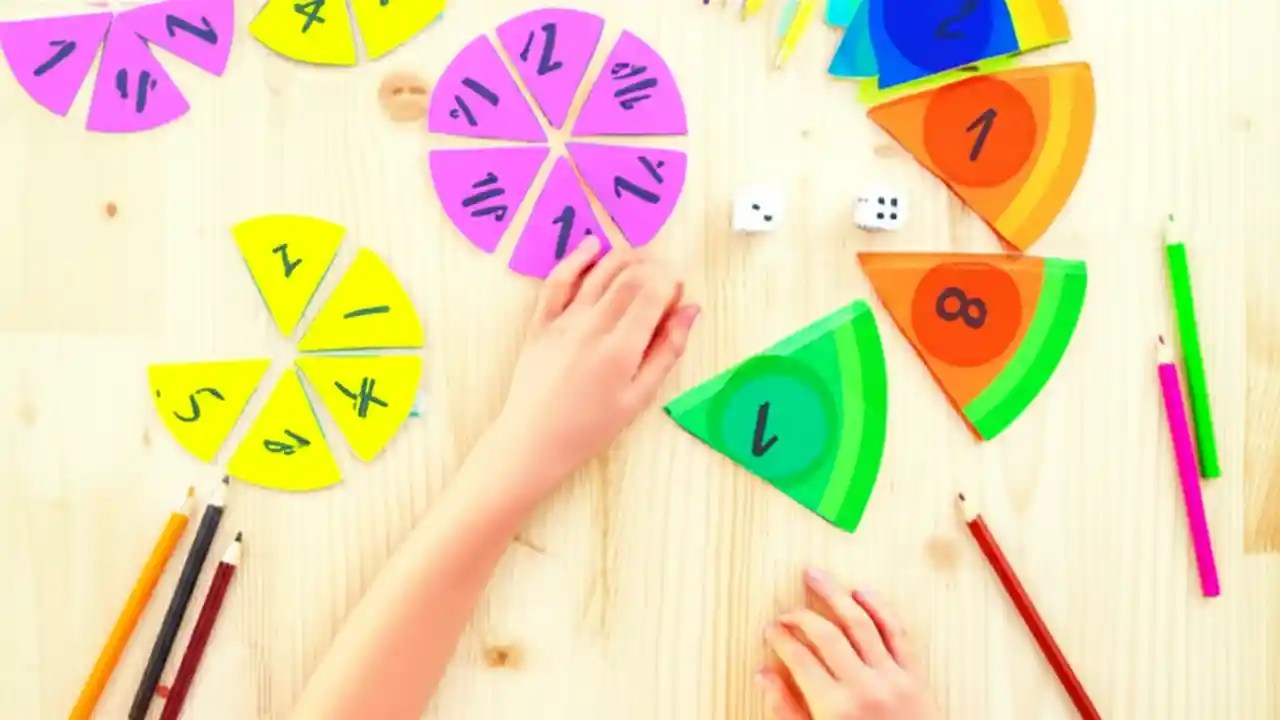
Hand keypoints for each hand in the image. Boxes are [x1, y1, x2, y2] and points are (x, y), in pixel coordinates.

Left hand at [491, 238, 699, 499]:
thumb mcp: (639, 397)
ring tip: (641, 257)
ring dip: (624, 257)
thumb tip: (691, 310)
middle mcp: (593, 327)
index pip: (652, 292)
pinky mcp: (541, 322)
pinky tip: (593, 246)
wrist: (534, 441)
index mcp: (621, 349)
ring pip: (598, 272)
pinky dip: (577, 259)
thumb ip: (667, 350)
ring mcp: (563, 321)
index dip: (671, 282)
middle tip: (664, 277)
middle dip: (653, 267)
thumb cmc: (591, 428)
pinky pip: (558, 281)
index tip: (678, 291)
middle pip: (629, 277)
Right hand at [759, 570, 940, 719]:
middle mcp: (864, 687)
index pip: (799, 657)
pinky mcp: (915, 677)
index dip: (780, 638)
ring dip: (836, 595)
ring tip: (817, 576)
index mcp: (835, 707)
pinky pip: (897, 632)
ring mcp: (893, 679)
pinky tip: (862, 593)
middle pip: (826, 634)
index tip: (771, 630)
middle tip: (787, 609)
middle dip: (801, 615)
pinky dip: (879, 608)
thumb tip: (763, 676)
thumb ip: (787, 711)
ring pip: (861, 623)